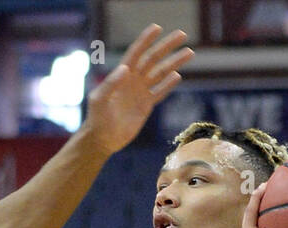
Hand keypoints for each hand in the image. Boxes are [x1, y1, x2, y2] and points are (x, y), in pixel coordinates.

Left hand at [82, 25, 193, 155]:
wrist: (102, 139)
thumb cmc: (97, 118)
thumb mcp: (99, 100)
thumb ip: (111, 84)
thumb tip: (125, 68)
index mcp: (121, 75)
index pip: (136, 53)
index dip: (146, 40)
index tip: (157, 28)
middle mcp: (133, 80)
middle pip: (153, 58)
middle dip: (167, 46)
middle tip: (183, 34)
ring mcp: (140, 92)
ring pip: (161, 73)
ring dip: (175, 63)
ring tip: (190, 52)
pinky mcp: (146, 105)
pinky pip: (160, 92)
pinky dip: (168, 84)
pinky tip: (178, 76)